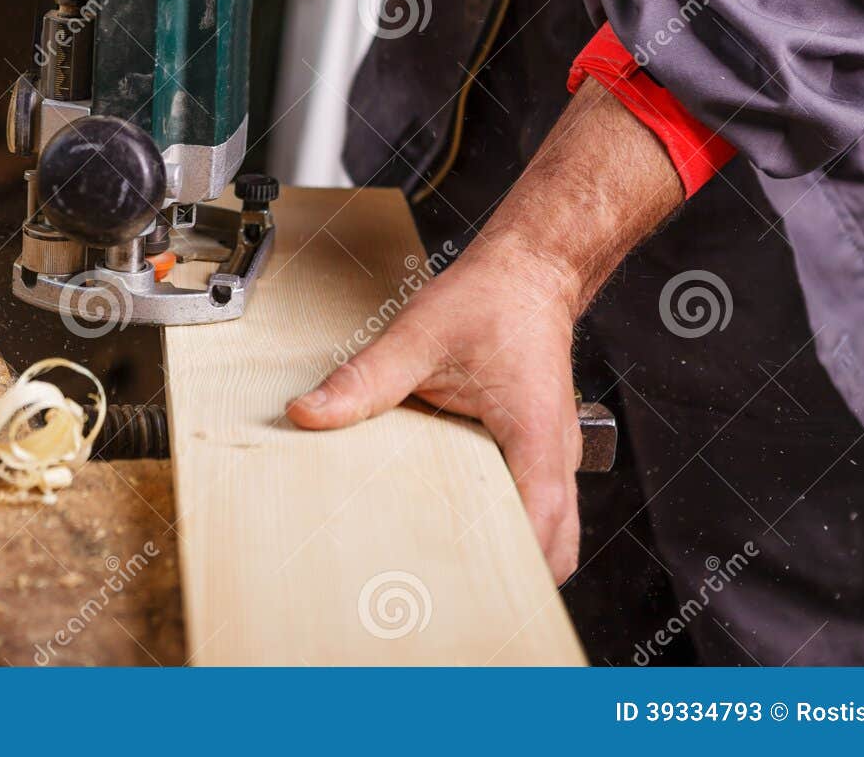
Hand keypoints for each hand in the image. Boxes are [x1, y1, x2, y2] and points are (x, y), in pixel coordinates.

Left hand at [286, 243, 584, 581]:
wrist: (528, 271)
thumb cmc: (489, 299)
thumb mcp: (418, 334)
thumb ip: (364, 379)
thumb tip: (309, 413)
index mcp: (533, 433)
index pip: (540, 521)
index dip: (507, 562)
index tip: (461, 585)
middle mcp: (554, 453)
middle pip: (554, 546)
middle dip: (511, 575)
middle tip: (447, 591)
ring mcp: (554, 456)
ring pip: (553, 532)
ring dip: (515, 553)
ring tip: (452, 569)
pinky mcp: (540, 452)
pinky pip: (539, 508)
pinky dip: (513, 527)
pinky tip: (462, 526)